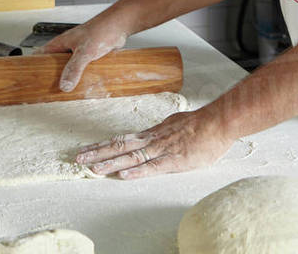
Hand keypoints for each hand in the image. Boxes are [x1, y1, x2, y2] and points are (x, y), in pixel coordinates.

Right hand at [40, 19, 127, 91]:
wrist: (120, 26)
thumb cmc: (101, 30)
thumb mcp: (85, 52)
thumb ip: (74, 68)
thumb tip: (65, 85)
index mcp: (60, 43)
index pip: (40, 55)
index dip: (33, 66)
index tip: (30, 80)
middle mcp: (67, 48)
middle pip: (53, 64)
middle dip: (51, 76)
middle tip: (48, 90)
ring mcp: (78, 52)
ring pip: (68, 67)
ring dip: (67, 77)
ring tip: (64, 92)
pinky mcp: (89, 56)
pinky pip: (81, 68)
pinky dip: (80, 76)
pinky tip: (82, 85)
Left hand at [75, 109, 232, 178]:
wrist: (218, 122)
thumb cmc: (201, 124)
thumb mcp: (176, 124)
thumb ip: (163, 132)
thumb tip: (155, 134)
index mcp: (153, 132)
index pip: (123, 139)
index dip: (104, 145)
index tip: (88, 149)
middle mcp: (153, 140)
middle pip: (120, 145)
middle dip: (98, 152)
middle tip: (78, 158)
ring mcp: (162, 149)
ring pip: (132, 156)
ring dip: (111, 162)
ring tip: (93, 169)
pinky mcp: (174, 160)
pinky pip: (153, 166)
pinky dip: (137, 171)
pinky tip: (123, 175)